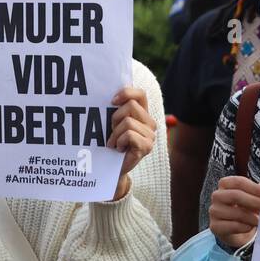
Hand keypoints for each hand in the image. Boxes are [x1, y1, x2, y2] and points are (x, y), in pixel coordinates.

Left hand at [107, 86, 155, 200]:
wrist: (111, 168)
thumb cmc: (111, 143)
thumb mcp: (112, 123)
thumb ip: (115, 109)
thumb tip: (110, 95)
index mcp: (142, 114)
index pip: (140, 94)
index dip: (126, 92)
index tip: (112, 101)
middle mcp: (150, 123)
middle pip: (131, 106)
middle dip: (115, 117)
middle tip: (112, 130)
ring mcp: (150, 135)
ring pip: (128, 121)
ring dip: (115, 133)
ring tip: (114, 142)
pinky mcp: (147, 147)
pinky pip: (129, 135)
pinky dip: (119, 141)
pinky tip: (118, 148)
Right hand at [208, 175, 259, 248]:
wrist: (235, 230)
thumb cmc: (245, 209)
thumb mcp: (252, 199)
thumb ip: (259, 195)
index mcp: (226, 184)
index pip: (238, 182)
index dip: (255, 188)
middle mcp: (217, 196)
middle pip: (235, 195)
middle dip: (255, 201)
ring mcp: (214, 211)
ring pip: (235, 213)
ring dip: (251, 217)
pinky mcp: (215, 226)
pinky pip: (232, 226)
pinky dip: (245, 227)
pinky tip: (250, 227)